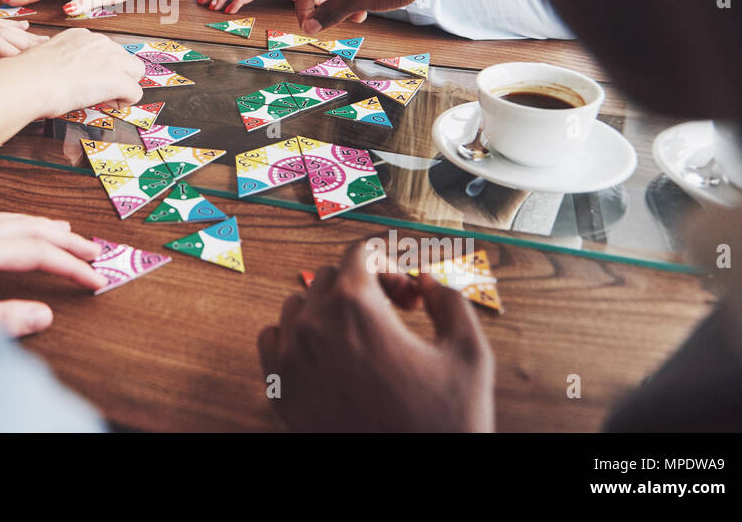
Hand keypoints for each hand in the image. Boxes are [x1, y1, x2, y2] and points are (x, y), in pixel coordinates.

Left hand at [0, 214, 107, 336]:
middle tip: (97, 253)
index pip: (34, 251)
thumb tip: (44, 314)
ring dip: (41, 226)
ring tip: (67, 234)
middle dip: (64, 240)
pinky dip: (16, 224)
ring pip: (9, 220)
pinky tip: (16, 231)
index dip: (69, 266)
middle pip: (27, 227)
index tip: (96, 280)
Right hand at [10, 28, 144, 116]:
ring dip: (124, 86)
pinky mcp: (117, 78)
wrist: (29, 81)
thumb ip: (66, 63)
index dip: (101, 68)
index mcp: (81, 36)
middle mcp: (99, 42)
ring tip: (104, 98)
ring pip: (136, 71)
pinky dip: (124, 102)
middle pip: (125, 58)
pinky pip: (136, 92)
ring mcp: (111, 58)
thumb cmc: (30, 75)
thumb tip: (70, 76)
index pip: (105, 49)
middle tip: (99, 91)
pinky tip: (107, 104)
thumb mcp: (50, 59)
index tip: (90, 79)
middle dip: (118, 75)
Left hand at [258, 242, 494, 430]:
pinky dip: (296, 337)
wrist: (414, 489)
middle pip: (331, 278)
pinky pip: (272, 340)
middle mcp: (313, 325)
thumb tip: (425, 280)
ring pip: (298, 306)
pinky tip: (328, 355)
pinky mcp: (277, 390)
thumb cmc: (444, 424)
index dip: (388, 261)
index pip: (359, 252)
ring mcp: (289, 358)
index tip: (406, 289)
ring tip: (364, 336)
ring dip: (328, 309)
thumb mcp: (469, 354)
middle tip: (397, 315)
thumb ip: (450, 302)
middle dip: (365, 286)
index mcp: (356, 306)